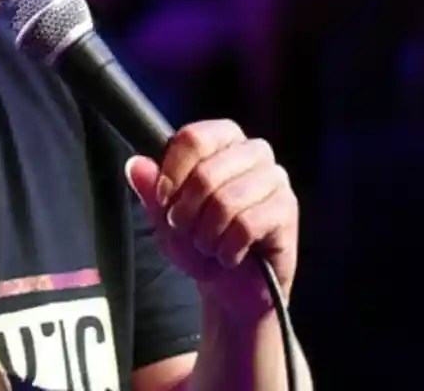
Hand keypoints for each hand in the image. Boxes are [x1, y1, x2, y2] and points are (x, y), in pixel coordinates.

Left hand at [125, 120, 297, 324]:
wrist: (231, 287)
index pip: (193, 138)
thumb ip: (151, 190)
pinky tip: (229, 255)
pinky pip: (247, 225)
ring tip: (208, 245)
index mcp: (222, 140)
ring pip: (226, 201)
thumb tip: (136, 164)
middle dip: (187, 213)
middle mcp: (253, 152)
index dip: (172, 172)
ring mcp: (275, 179)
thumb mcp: (166, 218)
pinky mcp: (287, 210)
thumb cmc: (199, 242)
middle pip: (207, 173)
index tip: (164, 201)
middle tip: (187, 231)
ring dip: (206, 235)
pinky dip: (228, 248)